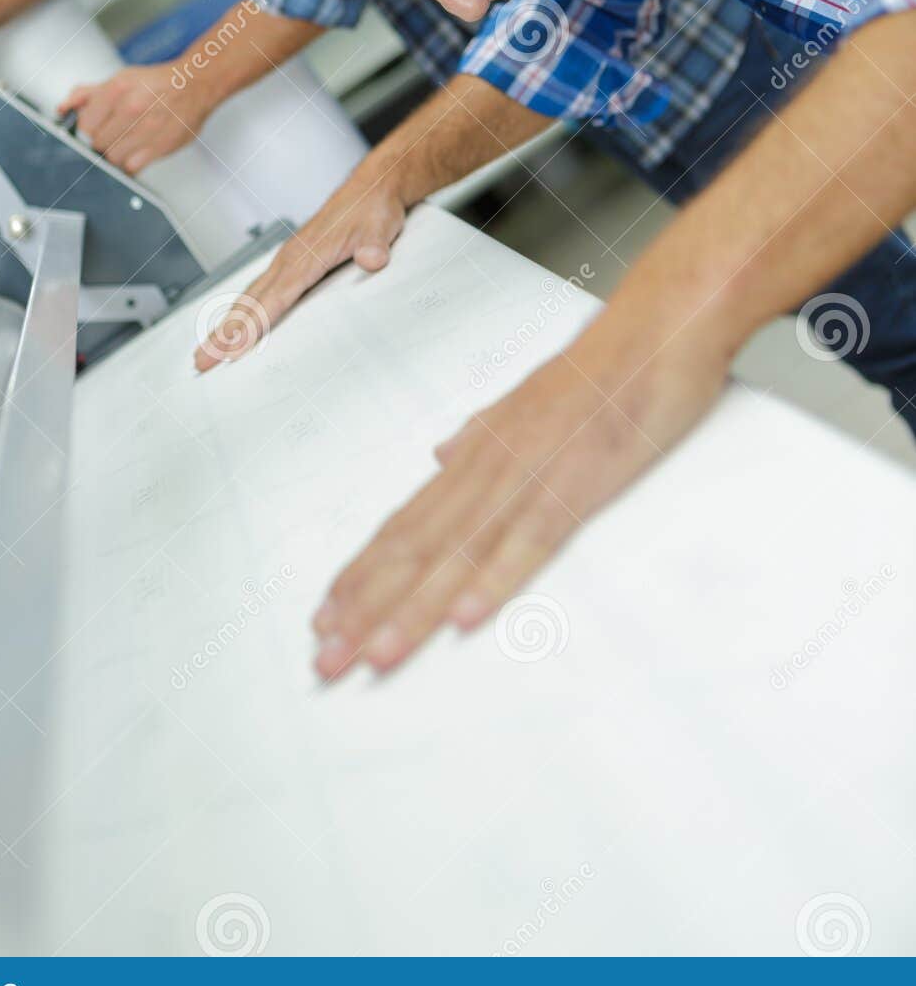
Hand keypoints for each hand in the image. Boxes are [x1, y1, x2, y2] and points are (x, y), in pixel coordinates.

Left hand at [57, 64, 208, 173]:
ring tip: (126, 141)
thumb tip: (64, 108)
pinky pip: (133, 166)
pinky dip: (131, 162)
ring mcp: (148, 128)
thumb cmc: (157, 83)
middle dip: (102, 141)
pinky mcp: (161, 146)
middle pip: (98, 143)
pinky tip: (137, 150)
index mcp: (117, 88)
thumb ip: (87, 94)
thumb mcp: (119, 79)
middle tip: (113, 133)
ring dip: (116, 153)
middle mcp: (132, 107)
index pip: (85, 124)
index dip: (87, 129)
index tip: (94, 129)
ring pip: (113, 157)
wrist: (194, 84)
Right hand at [194, 168, 407, 371]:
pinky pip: (261, 290)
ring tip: (207, 351)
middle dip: (223, 334)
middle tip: (202, 361)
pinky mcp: (293, 261)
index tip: (232, 349)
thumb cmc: (372, 209)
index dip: (252, 326)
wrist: (372, 188)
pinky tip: (235, 323)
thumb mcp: (379, 227)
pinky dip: (243, 310)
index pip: (273, 299)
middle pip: (250, 303)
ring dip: (226, 325)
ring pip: (250, 297)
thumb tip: (372, 259)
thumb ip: (374, 245)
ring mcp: (288, 260)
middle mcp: (290, 259)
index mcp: (306, 256)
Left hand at [311, 309, 729, 678]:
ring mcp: (531, 473)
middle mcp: (490, 464)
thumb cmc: (602, 364)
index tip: (327, 617)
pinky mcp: (579, 481)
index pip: (406, 523)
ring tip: (374, 654)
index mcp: (479, 451)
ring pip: (460, 551)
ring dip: (413, 607)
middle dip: (367, 607)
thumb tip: (440, 456)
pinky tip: (464, 617)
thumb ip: (481, 434)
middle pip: (416, 546)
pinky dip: (496, 578)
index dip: (364, 574)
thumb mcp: (527, 399)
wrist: (658, 326)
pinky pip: (531, 538)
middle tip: (327, 659)